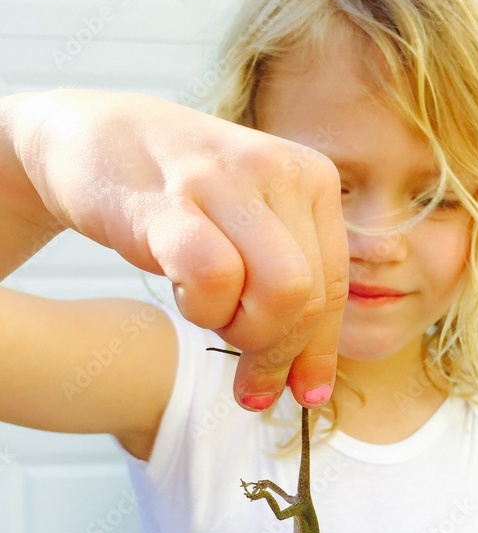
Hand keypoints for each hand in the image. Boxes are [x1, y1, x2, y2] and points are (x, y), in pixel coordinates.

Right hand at [9, 89, 347, 408]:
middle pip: (310, 297)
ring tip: (208, 315)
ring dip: (241, 330)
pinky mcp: (171, 199)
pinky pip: (215, 275)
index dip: (319, 354)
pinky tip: (184, 297)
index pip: (335, 286)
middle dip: (279, 354)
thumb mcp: (248, 227)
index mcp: (310, 176)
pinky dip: (203, 307)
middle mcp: (277, 170)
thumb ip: (288, 284)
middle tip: (247, 380)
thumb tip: (313, 386)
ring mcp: (225, 180)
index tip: (305, 396)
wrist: (87, 136)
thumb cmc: (174, 197)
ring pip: (279, 291)